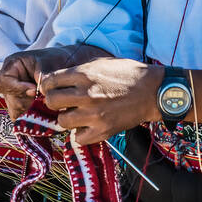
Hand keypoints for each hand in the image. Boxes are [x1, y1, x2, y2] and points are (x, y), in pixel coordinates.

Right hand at [0, 45, 99, 116]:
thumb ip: (42, 77)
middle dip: (24, 101)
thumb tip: (38, 92)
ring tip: (43, 104)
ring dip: (28, 110)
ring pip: (14, 109)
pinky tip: (43, 112)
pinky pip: (22, 115)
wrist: (69, 63)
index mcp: (12, 65)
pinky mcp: (24, 103)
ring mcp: (17, 93)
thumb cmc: (58, 58)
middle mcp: (11, 80)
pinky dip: (32, 115)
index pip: (3, 81)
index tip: (34, 90)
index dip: (16, 88)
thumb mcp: (50, 64)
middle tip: (40, 99)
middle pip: (8, 98)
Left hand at [40, 58, 162, 146]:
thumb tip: (57, 79)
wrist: (153, 91)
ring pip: (62, 121)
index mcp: (84, 74)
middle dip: (54, 102)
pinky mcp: (104, 130)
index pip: (48, 82)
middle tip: (63, 103)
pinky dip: (80, 134)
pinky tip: (87, 126)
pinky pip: (78, 138)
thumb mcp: (100, 63)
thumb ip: (77, 71)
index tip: (53, 89)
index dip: (48, 86)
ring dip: (67, 118)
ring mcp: (94, 114)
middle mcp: (86, 94)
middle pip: (51, 102)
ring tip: (76, 115)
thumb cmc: (128, 74)